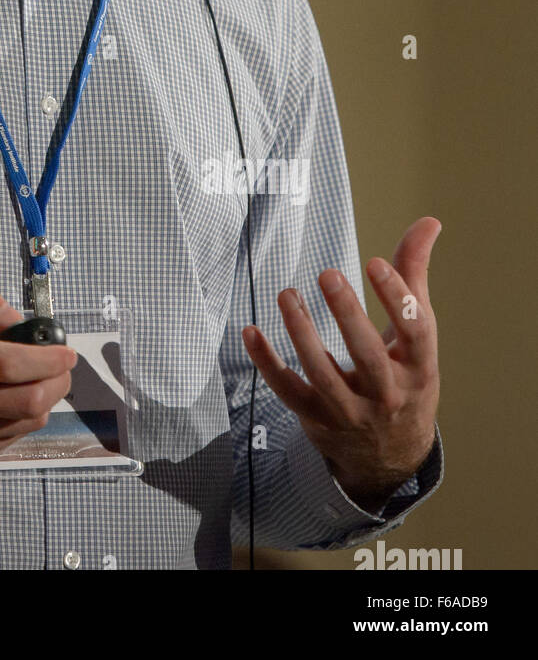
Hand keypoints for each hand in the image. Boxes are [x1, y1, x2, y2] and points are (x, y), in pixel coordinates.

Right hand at [0, 280, 77, 464]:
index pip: (9, 364)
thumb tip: (19, 321)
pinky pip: (10, 438)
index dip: (47, 360)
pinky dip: (25, 418)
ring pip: (24, 422)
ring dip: (47, 400)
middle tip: (63, 367)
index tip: (67, 352)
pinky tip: (17, 400)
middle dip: (58, 382)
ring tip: (44, 381)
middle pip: (26, 400)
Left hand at [241, 217, 440, 511]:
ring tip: (286, 294)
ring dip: (301, 333)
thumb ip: (414, 276)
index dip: (398, 297)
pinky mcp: (317, 419)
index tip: (376, 262)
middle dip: (347, 315)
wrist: (390, 456)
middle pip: (368, 355)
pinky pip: (288, 391)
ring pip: (323, 374)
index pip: (417, 332)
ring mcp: (351, 411)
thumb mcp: (416, 337)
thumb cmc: (404, 378)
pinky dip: (267, 363)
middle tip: (327, 274)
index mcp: (420, 368)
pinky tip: (250, 331)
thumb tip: (428, 221)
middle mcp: (388, 393)